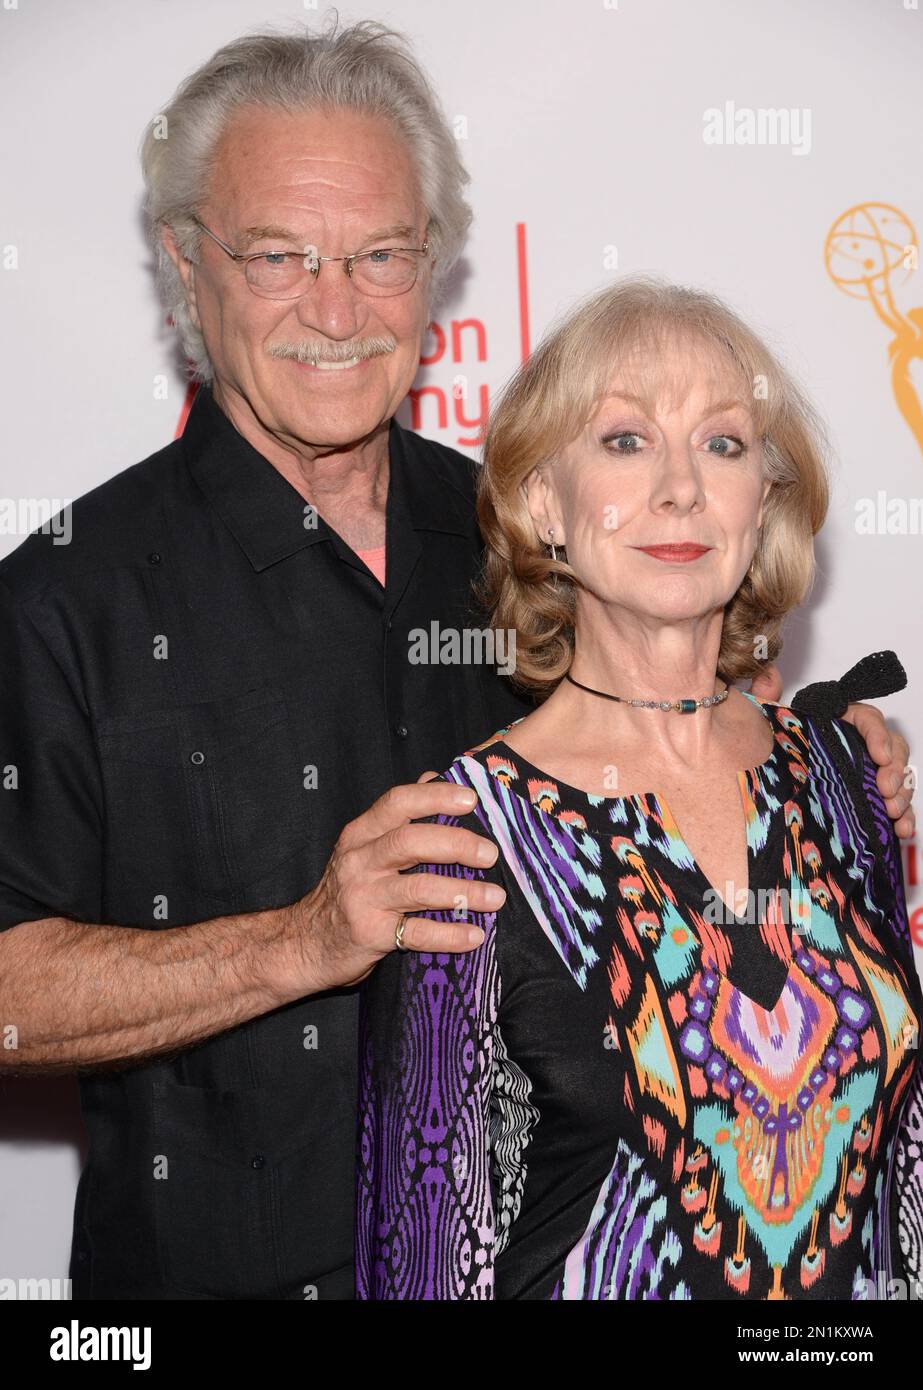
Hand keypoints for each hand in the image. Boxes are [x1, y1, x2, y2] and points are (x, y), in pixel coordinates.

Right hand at [280, 775, 505, 994]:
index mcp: (361, 834)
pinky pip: (417, 933)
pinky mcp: (370, 935)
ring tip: (495, 898)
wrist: (305, 943)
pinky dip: (449, 934)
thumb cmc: (346, 891)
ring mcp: (363, 898)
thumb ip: (397, 816)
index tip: (471, 800)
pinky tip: (474, 935)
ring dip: (463, 892)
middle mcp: (359, 861)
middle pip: (410, 842)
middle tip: (491, 854)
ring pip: (419, 888)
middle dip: (457, 845)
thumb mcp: (363, 847)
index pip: (397, 802)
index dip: (435, 797)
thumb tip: (433, 777)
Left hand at [748, 665, 915, 840]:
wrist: (775, 786)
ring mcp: (870, 772)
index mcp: (840, 721)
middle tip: (885, 790)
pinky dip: (905, 817)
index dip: (877, 735)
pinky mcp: (873, 797)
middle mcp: (861, 745)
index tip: (880, 755)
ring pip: (899, 776)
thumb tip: (766, 675)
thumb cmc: (780, 748)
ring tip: (892, 811)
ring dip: (902, 794)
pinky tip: (903, 830)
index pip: (867, 719)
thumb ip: (769, 699)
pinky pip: (897, 804)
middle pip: (892, 748)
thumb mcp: (772, 725)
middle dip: (894, 770)